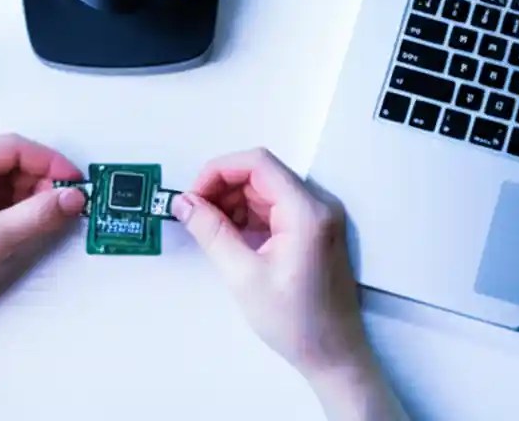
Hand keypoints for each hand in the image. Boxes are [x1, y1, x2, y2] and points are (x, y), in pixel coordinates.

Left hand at [0, 133, 86, 334]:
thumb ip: (36, 216)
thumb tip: (72, 197)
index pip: (9, 147)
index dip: (48, 162)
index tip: (75, 182)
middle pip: (2, 162)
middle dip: (36, 181)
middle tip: (61, 207)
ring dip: (22, 197)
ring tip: (41, 222)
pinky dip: (5, 209)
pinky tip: (17, 228)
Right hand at [174, 149, 406, 419]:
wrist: (334, 355)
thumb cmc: (297, 322)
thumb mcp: (243, 276)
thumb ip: (212, 232)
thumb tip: (185, 203)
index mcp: (307, 212)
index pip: (258, 164)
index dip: (219, 171)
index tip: (192, 194)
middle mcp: (319, 206)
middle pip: (262, 174)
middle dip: (223, 187)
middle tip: (194, 213)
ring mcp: (319, 218)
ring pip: (268, 189)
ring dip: (235, 201)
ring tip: (209, 228)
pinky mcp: (315, 231)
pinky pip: (277, 208)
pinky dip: (250, 215)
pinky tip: (230, 236)